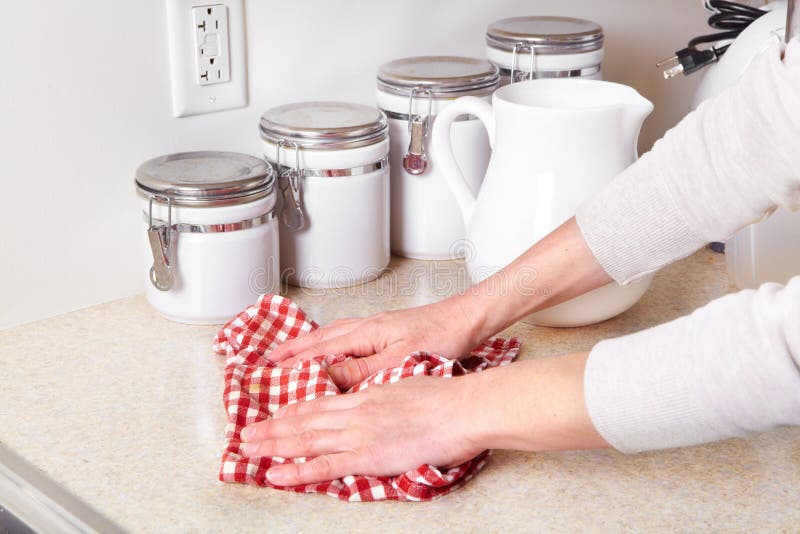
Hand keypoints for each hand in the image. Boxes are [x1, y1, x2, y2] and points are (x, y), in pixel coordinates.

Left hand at [239, 374, 481, 485]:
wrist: (462, 408)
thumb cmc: (443, 397)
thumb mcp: (405, 384)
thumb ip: (382, 395)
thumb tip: (373, 402)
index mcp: (365, 395)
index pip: (318, 402)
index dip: (291, 410)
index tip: (272, 414)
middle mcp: (355, 412)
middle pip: (304, 420)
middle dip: (271, 428)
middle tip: (245, 435)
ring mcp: (359, 434)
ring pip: (305, 439)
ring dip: (273, 445)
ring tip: (248, 450)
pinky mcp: (368, 457)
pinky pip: (324, 466)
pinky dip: (297, 471)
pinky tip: (276, 474)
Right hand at [267, 297, 484, 388]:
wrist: (466, 319)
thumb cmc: (441, 337)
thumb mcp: (399, 361)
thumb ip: (363, 371)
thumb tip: (328, 378)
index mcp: (365, 333)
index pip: (320, 351)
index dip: (294, 364)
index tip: (271, 375)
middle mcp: (365, 327)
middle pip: (318, 339)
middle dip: (291, 351)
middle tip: (266, 361)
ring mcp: (374, 327)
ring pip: (330, 335)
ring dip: (306, 345)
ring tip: (287, 353)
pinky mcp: (385, 330)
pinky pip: (344, 335)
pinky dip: (327, 342)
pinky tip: (328, 349)